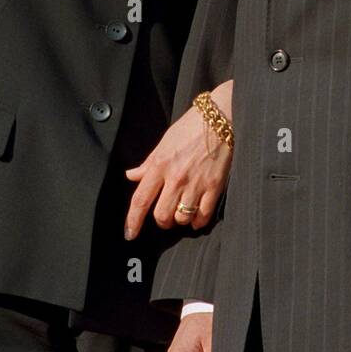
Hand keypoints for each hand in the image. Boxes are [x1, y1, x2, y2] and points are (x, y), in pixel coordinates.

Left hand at [123, 81, 233, 235]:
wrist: (220, 117)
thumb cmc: (191, 127)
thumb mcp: (164, 142)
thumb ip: (148, 163)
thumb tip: (132, 176)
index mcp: (159, 165)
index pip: (140, 200)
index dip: (133, 221)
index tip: (130, 234)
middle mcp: (176, 177)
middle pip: (161, 215)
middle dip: (161, 221)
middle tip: (165, 215)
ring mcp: (196, 183)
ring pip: (181, 218)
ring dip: (180, 220)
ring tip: (182, 213)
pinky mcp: (214, 186)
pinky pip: (203, 215)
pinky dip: (198, 221)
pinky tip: (197, 217)